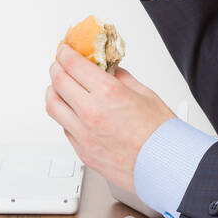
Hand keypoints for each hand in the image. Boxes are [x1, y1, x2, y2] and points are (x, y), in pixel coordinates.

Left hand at [44, 42, 174, 194]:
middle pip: (58, 83)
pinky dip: (64, 115)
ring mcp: (84, 135)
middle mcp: (91, 114)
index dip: (65, 53)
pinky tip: (72, 111)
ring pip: (53, 107)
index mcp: (108, 94)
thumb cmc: (162, 135)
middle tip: (60, 64)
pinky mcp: (83, 152)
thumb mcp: (145, 94)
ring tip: (58, 87)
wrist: (164, 166)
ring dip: (53, 92)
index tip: (64, 50)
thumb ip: (121, 79)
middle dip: (56, 68)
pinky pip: (64, 128)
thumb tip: (108, 70)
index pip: (73, 65)